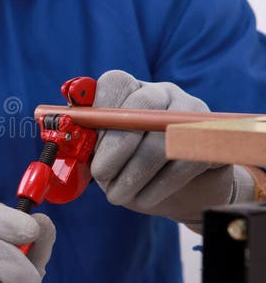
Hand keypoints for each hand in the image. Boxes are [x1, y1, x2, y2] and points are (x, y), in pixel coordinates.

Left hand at [90, 71, 248, 224]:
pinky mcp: (212, 139)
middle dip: (116, 145)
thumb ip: (88, 145)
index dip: (98, 113)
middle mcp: (163, 94)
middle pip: (141, 105)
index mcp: (131, 91)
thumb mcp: (106, 158)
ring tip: (118, 196)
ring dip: (135, 173)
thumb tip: (71, 141)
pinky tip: (145, 198)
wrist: (184, 194)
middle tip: (100, 176)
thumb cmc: (135, 171)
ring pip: (162, 137)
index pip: (114, 83)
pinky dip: (159, 185)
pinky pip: (185, 159)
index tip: (88, 145)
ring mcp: (191, 113)